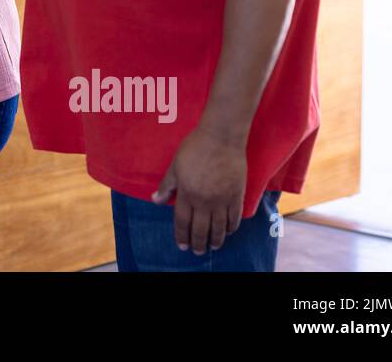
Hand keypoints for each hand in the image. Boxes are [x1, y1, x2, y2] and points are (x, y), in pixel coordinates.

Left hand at [152, 126, 246, 254]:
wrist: (221, 138)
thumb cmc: (194, 148)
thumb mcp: (175, 166)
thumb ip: (166, 186)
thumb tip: (155, 201)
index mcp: (187, 194)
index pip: (182, 221)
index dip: (181, 235)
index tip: (182, 246)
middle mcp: (204, 201)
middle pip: (201, 229)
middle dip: (198, 243)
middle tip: (198, 252)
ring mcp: (222, 200)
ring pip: (219, 227)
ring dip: (215, 240)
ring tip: (213, 247)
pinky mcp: (236, 195)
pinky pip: (234, 217)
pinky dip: (231, 227)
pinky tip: (228, 231)